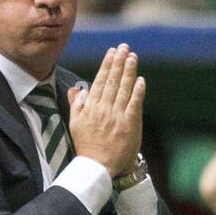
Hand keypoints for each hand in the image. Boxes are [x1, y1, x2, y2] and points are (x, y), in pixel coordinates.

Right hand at [68, 43, 144, 177]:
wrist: (97, 167)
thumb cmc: (86, 146)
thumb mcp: (75, 124)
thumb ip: (76, 105)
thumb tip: (76, 89)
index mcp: (91, 107)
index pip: (100, 81)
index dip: (107, 65)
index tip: (112, 52)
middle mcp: (104, 109)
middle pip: (113, 81)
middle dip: (119, 62)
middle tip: (125, 48)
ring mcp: (117, 117)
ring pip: (124, 89)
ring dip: (129, 72)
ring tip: (133, 57)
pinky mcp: (129, 126)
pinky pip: (134, 105)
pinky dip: (137, 92)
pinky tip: (140, 80)